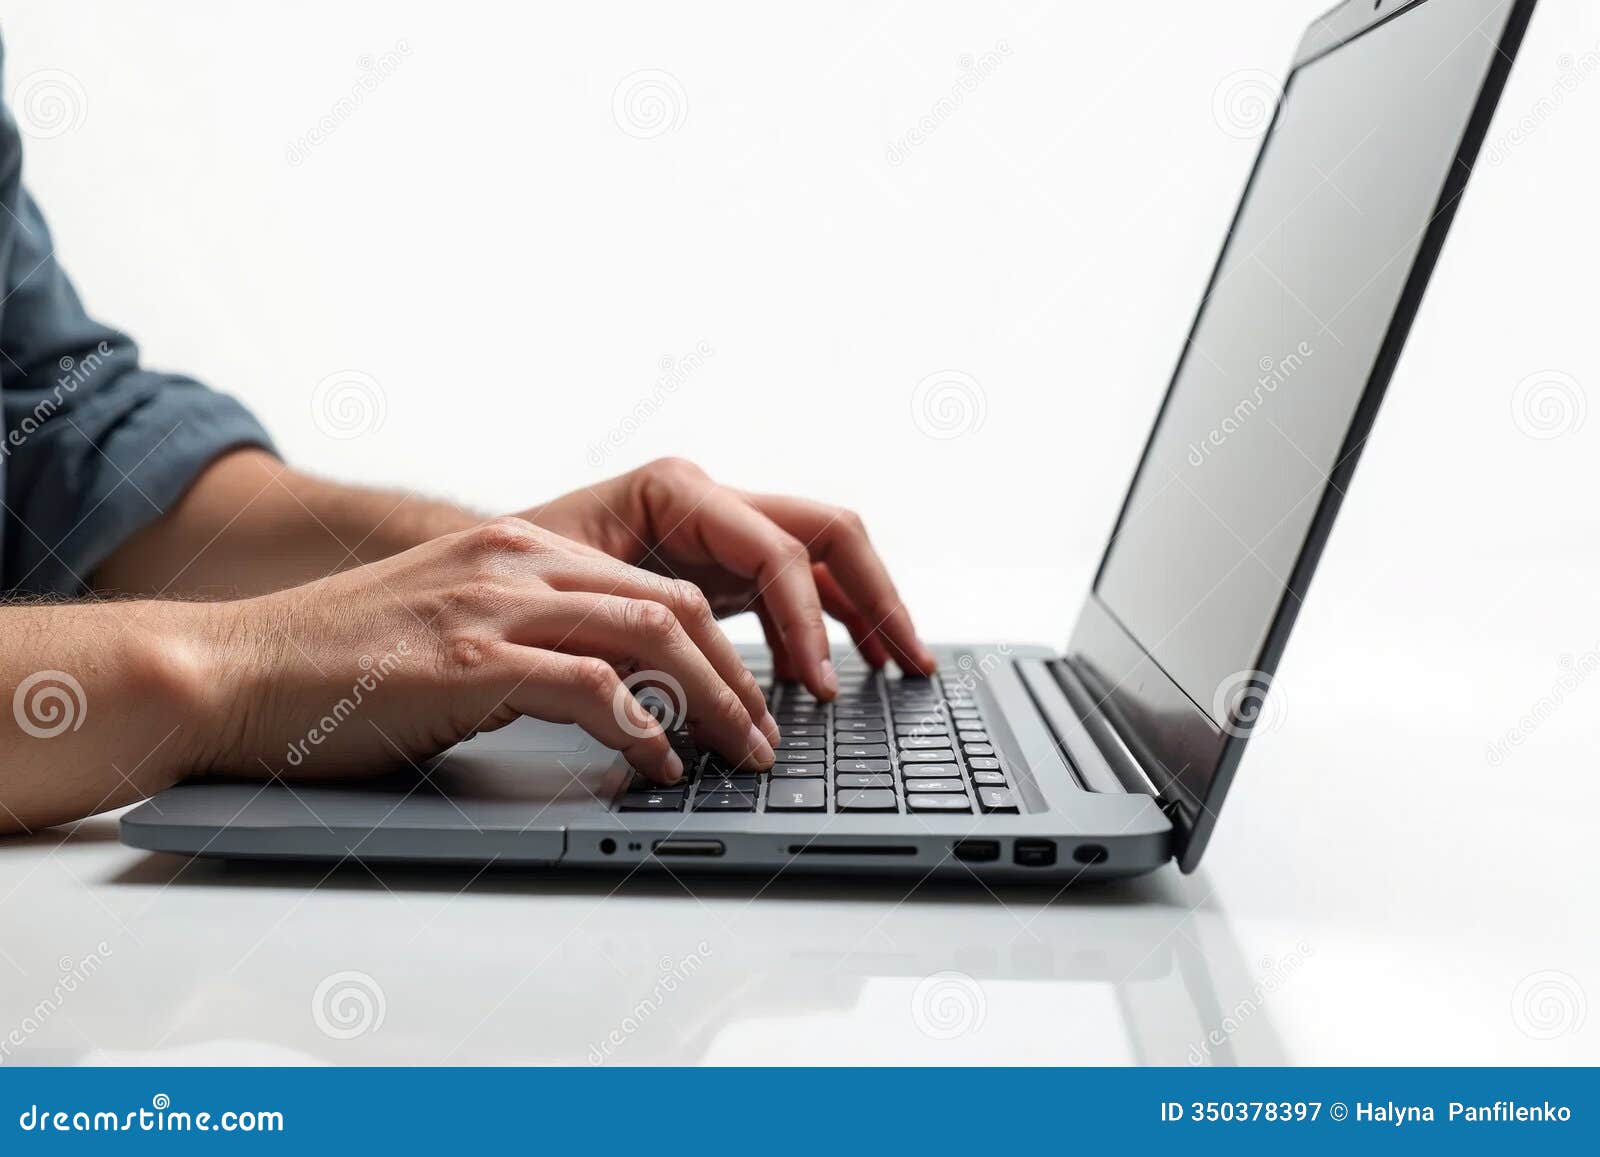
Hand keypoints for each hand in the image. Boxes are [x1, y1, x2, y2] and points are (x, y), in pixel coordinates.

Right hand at [203, 517, 779, 785]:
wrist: (238, 667)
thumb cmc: (345, 663)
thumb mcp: (456, 625)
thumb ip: (533, 638)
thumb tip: (614, 695)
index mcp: (522, 548)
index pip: (659, 584)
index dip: (723, 641)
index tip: (752, 693)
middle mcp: (518, 560)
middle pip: (674, 604)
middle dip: (739, 673)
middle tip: (769, 733)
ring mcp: (493, 605)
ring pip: (651, 635)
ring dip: (713, 701)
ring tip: (742, 752)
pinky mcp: (467, 660)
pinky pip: (590, 688)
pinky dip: (643, 729)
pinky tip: (662, 765)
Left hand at [520, 458, 936, 697]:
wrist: (456, 575)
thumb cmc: (496, 577)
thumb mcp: (560, 595)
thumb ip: (635, 633)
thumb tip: (698, 703)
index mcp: (675, 492)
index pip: (778, 549)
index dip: (808, 620)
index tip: (818, 687)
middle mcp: (706, 503)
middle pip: (828, 534)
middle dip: (876, 597)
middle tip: (907, 662)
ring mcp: (716, 535)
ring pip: (822, 559)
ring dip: (865, 610)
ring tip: (897, 668)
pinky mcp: (714, 571)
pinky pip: (793, 590)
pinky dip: (821, 628)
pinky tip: (828, 675)